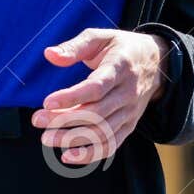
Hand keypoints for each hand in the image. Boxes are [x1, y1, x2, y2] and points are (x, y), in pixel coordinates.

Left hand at [31, 28, 169, 165]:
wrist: (156, 63)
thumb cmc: (120, 48)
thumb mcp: (100, 37)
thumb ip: (75, 46)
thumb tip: (49, 54)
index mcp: (120, 67)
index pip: (96, 87)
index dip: (71, 97)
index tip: (47, 102)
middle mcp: (128, 93)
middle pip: (96, 113)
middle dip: (64, 120)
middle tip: (37, 120)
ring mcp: (130, 112)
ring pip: (102, 132)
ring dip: (72, 139)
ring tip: (47, 137)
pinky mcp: (130, 126)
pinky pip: (111, 145)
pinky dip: (90, 154)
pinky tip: (68, 156)